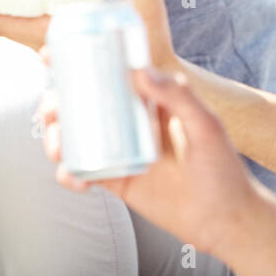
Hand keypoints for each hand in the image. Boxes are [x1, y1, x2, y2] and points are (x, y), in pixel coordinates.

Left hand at [0, 0, 180, 59]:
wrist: (158, 90)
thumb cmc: (151, 50)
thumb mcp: (146, 9)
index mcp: (53, 35)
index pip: (2, 24)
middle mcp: (46, 45)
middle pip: (0, 26)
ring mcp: (52, 49)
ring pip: (13, 30)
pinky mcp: (63, 50)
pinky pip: (29, 29)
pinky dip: (15, 12)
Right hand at [37, 66, 260, 260]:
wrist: (226, 221)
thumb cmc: (223, 168)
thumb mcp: (206, 125)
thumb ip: (178, 97)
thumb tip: (138, 70)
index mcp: (147, 99)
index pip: (107, 72)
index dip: (76, 61)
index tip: (49, 55)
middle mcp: (129, 121)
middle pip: (80, 104)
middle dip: (54, 103)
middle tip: (49, 110)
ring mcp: (120, 150)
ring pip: (75, 137)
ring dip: (56, 138)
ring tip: (57, 147)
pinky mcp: (117, 181)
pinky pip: (84, 172)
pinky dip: (70, 174)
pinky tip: (72, 177)